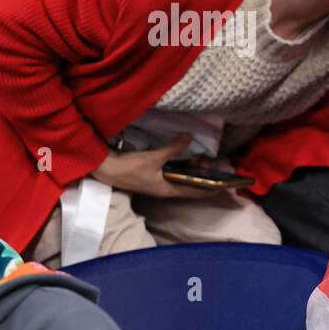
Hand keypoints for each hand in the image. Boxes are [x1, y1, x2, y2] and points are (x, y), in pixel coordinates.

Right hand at [89, 134, 221, 198]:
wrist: (104, 168)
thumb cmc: (129, 168)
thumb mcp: (154, 158)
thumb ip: (173, 148)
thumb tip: (189, 137)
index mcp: (168, 190)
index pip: (195, 192)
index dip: (210, 188)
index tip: (224, 184)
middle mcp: (165, 189)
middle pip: (188, 184)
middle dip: (200, 174)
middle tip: (208, 160)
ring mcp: (158, 183)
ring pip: (180, 177)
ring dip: (190, 168)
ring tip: (200, 157)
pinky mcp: (151, 175)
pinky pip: (171, 172)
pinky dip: (179, 165)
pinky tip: (183, 155)